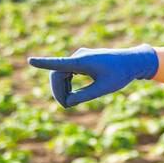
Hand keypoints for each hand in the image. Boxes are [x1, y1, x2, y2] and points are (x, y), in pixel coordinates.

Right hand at [28, 44, 158, 107]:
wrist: (133, 61)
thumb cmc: (120, 74)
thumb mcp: (104, 88)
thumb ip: (85, 96)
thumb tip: (68, 102)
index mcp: (82, 61)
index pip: (59, 63)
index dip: (43, 63)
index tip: (30, 61)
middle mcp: (78, 56)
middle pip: (57, 74)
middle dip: (58, 91)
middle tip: (66, 106)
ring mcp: (79, 57)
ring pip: (61, 74)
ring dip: (62, 89)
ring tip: (69, 104)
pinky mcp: (82, 60)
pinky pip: (67, 72)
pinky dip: (67, 84)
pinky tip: (71, 95)